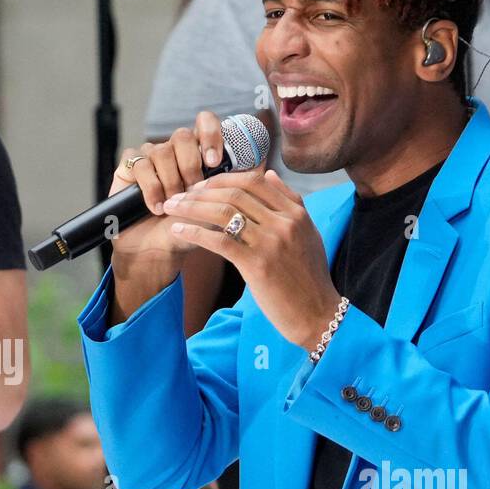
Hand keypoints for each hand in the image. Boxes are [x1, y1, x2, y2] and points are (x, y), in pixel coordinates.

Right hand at [109, 111, 229, 272]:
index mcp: (199, 153)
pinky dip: (151, 188)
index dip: (210, 133)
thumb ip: (237, 189)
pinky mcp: (129, 167)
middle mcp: (175, 150)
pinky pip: (141, 164)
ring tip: (173, 206)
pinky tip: (156, 207)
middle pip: (183, 135)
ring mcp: (151, 156)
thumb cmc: (192, 231)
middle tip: (192, 191)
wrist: (159, 251)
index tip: (214, 161)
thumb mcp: (221, 212)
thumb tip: (262, 168)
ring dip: (171, 182)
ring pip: (162, 150)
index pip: (205, 122)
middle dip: (190, 165)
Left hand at [162, 168, 340, 350]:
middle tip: (180, 195)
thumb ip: (290, 202)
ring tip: (171, 208)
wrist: (318, 315)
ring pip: (223, 212)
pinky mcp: (257, 265)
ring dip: (192, 207)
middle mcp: (284, 223)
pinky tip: (178, 231)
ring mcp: (271, 243)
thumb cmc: (310, 280)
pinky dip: (194, 232)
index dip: (224, 179)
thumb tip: (267, 174)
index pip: (255, 181)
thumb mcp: (308, 233)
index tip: (203, 185)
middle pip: (235, 194)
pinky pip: (219, 240)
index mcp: (296, 213)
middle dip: (201, 191)